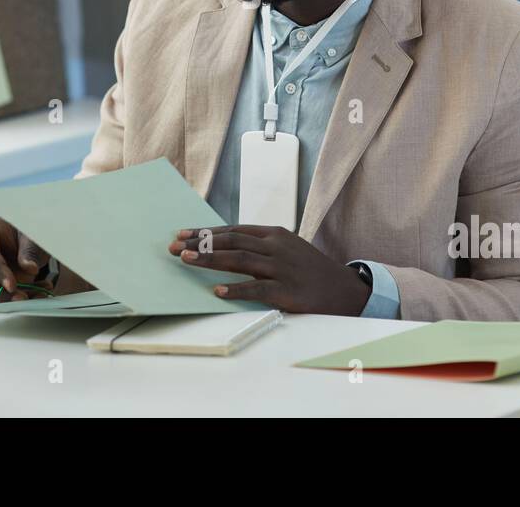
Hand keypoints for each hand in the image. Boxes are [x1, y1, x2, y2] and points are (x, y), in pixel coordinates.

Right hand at [0, 217, 51, 302]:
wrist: (21, 243)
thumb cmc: (21, 234)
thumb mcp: (30, 237)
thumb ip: (30, 251)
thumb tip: (30, 268)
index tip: (12, 286)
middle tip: (21, 298)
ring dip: (8, 299)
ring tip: (36, 294)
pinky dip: (12, 301)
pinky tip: (33, 295)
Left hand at [168, 225, 369, 315]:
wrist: (344, 290)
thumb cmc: (309, 270)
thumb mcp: (287, 248)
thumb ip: (260, 245)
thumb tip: (224, 245)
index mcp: (274, 234)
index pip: (233, 229)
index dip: (206, 232)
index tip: (182, 235)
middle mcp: (276, 247)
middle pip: (232, 240)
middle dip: (200, 243)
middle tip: (175, 247)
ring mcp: (282, 268)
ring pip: (239, 259)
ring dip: (210, 259)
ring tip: (187, 260)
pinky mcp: (287, 290)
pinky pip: (257, 288)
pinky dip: (236, 289)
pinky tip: (217, 291)